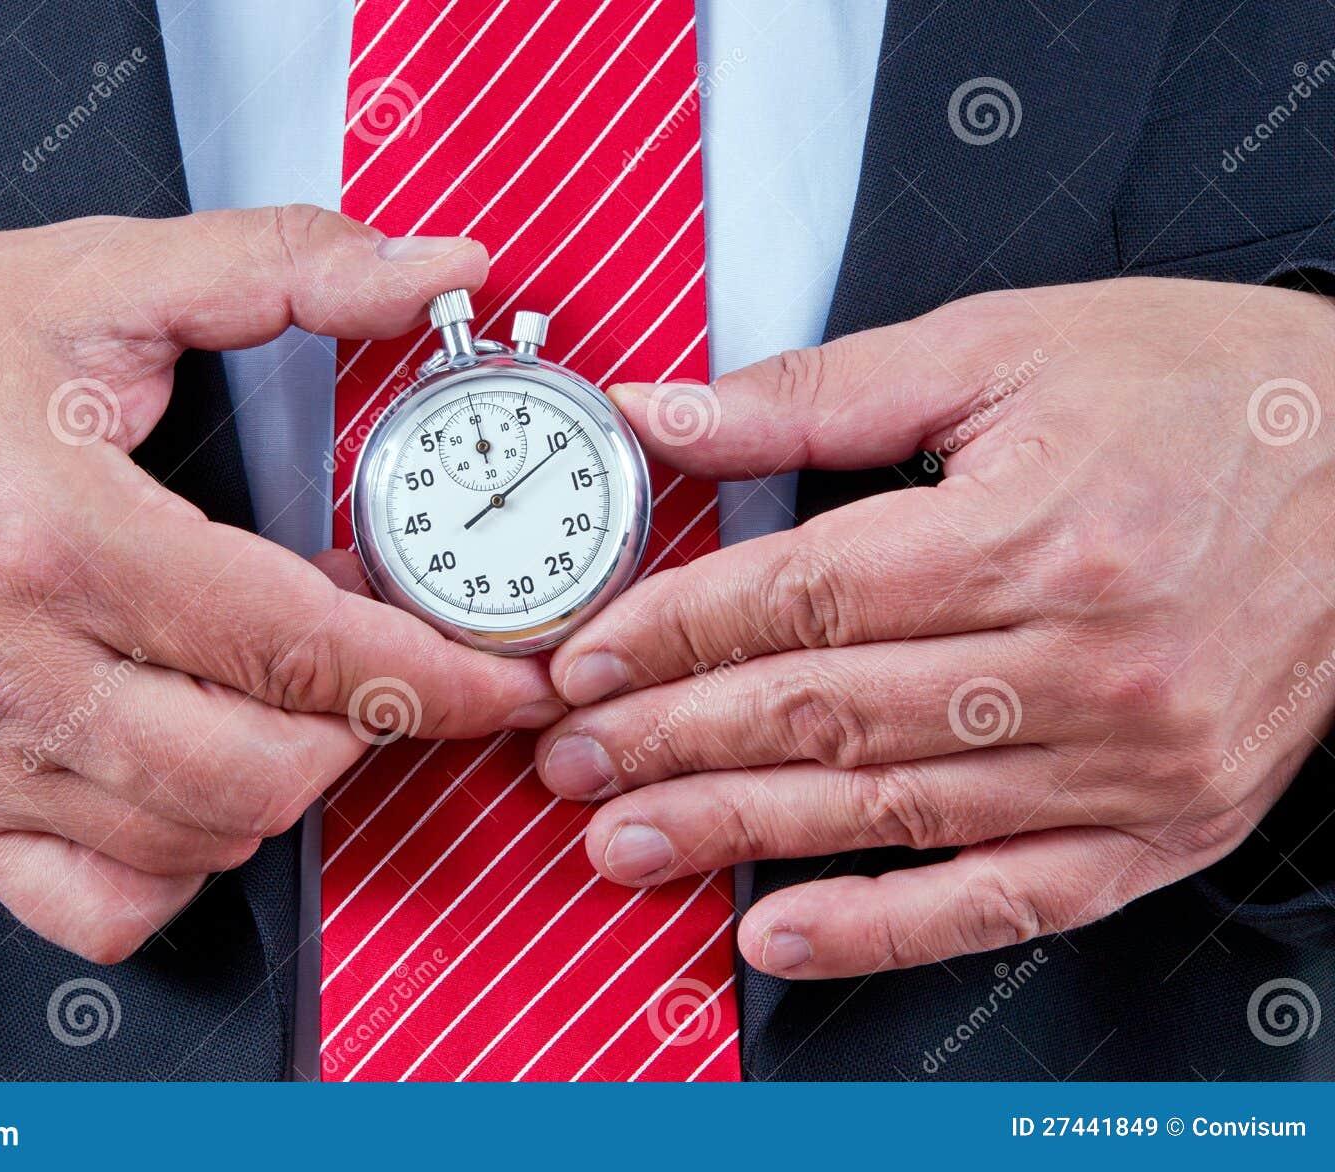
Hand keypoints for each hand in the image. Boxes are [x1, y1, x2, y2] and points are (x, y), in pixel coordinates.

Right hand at [0, 206, 558, 961]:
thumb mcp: (94, 277)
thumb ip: (287, 266)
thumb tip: (433, 271)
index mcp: (66, 535)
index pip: (301, 649)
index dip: (434, 675)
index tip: (499, 675)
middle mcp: (20, 666)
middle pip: (264, 771)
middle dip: (370, 728)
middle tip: (390, 667)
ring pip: (201, 842)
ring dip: (291, 782)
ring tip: (300, 702)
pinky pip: (100, 905)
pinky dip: (185, 864)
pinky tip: (199, 785)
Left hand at [534, 275, 1334, 979]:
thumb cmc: (1203, 391)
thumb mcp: (1006, 348)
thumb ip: (818, 395)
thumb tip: (666, 417)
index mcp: (1031, 530)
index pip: (801, 601)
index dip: (675, 634)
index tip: (586, 659)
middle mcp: (1081, 661)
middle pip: (826, 715)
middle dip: (675, 741)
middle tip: (572, 760)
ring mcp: (1125, 763)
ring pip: (888, 814)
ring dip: (739, 834)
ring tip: (628, 841)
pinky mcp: (1159, 825)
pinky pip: (1002, 900)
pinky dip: (884, 928)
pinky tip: (782, 936)